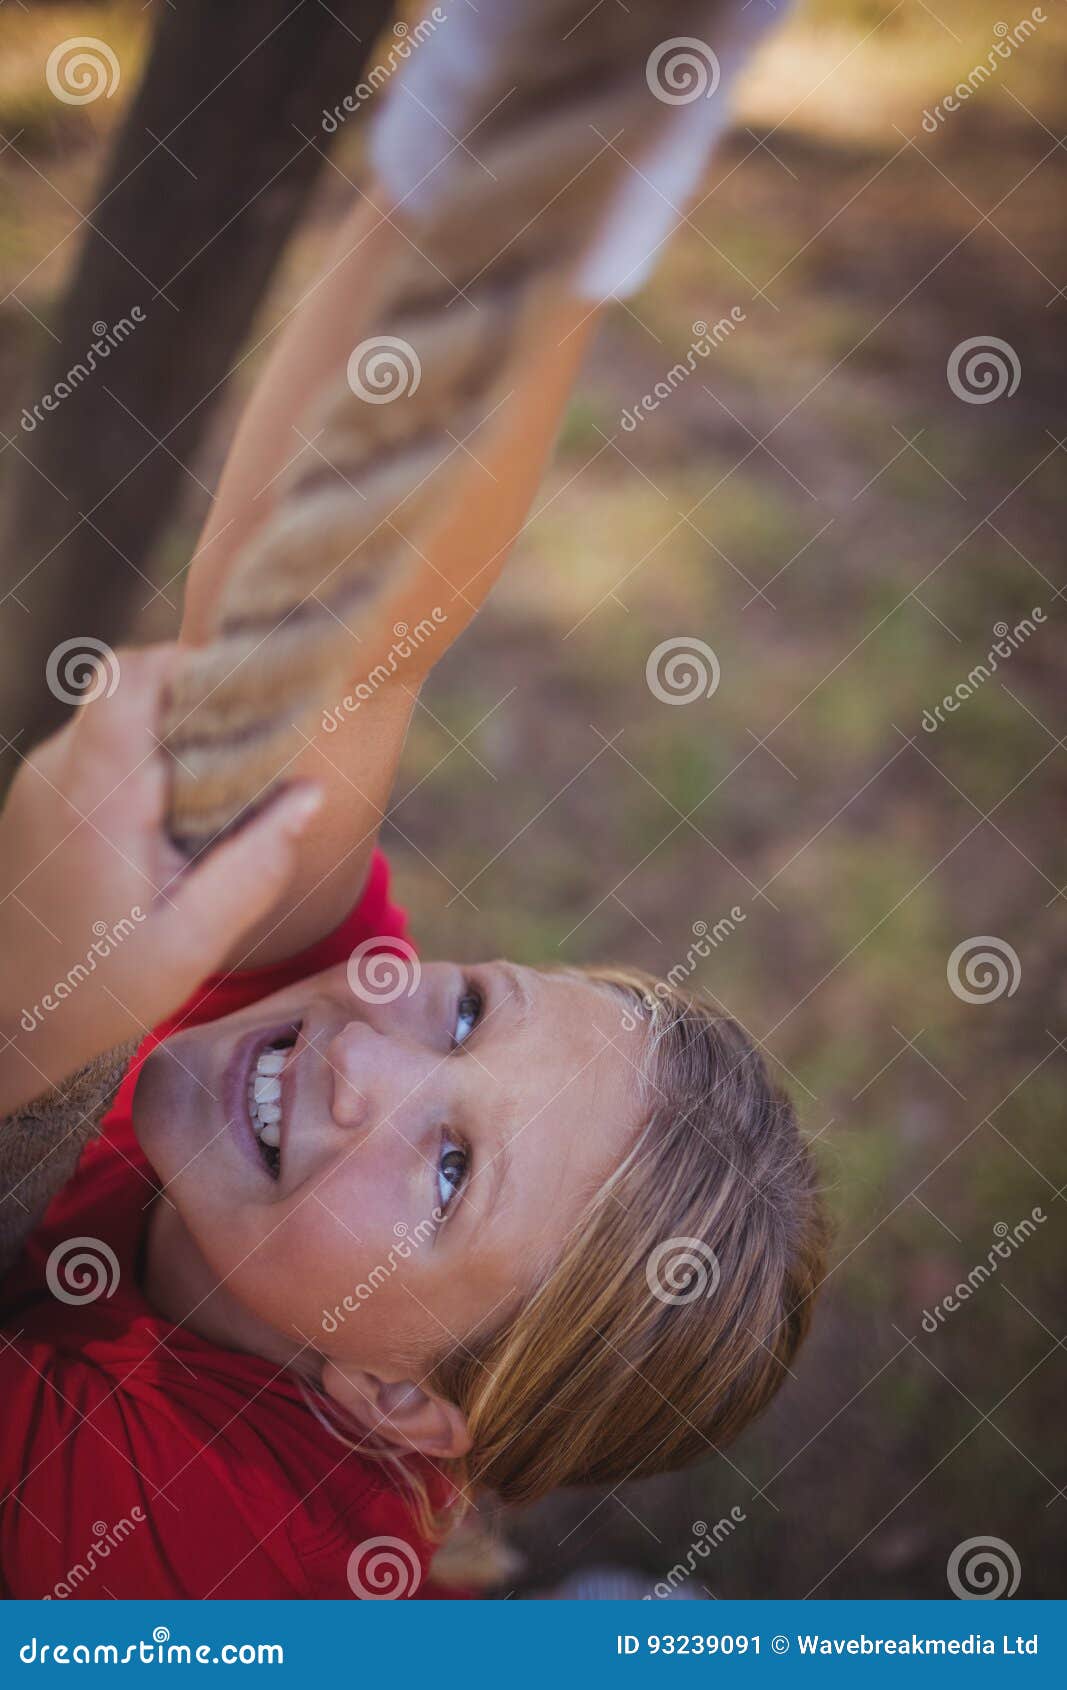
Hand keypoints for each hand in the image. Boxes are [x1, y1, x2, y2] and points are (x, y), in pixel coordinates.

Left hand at [0, 644, 322, 1112]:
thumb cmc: (97, 990)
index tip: (243, 698)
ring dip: (165, 739)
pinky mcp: (34, 801)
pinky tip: (171, 823)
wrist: (5, 1022)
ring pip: (111, 719)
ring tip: (214, 796)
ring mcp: (39, 784)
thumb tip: (311, 796)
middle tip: (245, 752)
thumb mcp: (191, 944)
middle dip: (189, 703)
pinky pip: (95, 753)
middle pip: (125, 688)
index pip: (131, 676)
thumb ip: (254, 868)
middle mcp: (58, 774)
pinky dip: (138, 766)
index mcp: (97, 798)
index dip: (187, 665)